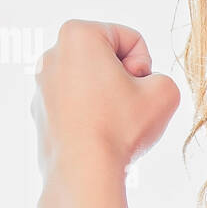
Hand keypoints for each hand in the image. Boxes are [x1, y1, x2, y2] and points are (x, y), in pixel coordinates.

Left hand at [31, 19, 180, 188]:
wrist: (84, 172)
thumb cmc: (121, 127)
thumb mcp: (166, 92)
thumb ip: (163, 77)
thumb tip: (145, 89)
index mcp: (78, 35)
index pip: (131, 38)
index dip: (146, 64)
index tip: (138, 88)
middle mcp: (53, 54)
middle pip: (108, 58)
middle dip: (125, 79)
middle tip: (128, 105)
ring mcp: (42, 84)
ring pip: (93, 81)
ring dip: (110, 97)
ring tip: (114, 122)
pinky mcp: (41, 110)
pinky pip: (77, 103)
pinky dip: (92, 113)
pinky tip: (99, 135)